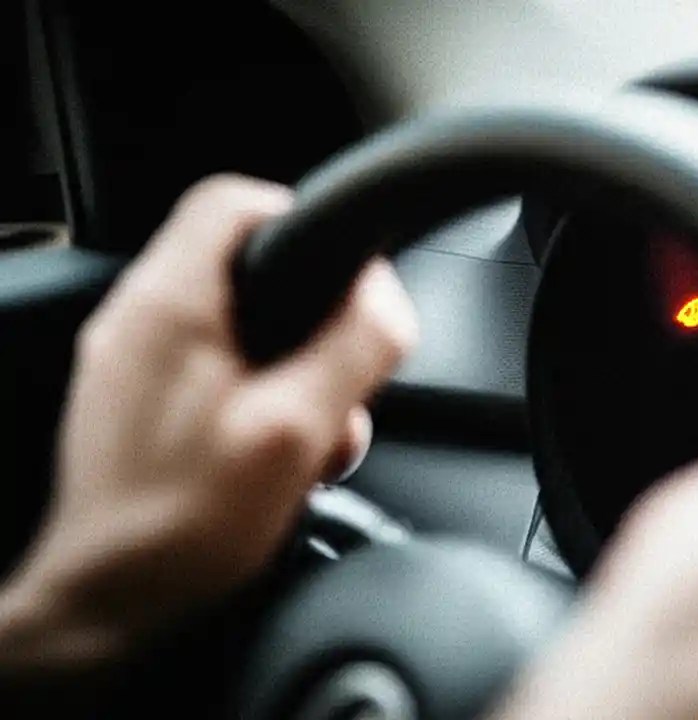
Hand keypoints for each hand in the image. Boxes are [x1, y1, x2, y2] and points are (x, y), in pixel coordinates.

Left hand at [0, 176, 416, 671]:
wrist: (110, 599)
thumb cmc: (182, 524)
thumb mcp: (294, 430)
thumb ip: (352, 350)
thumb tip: (389, 296)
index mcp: (171, 304)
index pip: (235, 201)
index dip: (304, 221)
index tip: (346, 273)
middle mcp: (141, 320)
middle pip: (251, 271)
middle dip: (314, 327)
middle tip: (335, 387)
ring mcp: (135, 362)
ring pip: (243, 328)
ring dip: (294, 377)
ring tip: (307, 441)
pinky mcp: (141, 402)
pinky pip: (219, 372)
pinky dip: (261, 401)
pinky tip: (275, 460)